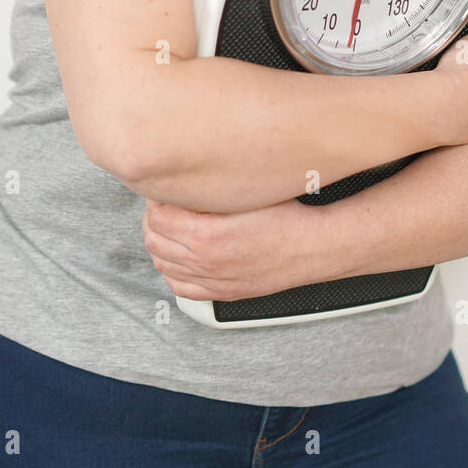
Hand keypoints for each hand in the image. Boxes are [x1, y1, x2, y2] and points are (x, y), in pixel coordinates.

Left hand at [141, 194, 328, 301]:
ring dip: (159, 243)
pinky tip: (178, 256)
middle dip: (153, 218)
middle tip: (163, 204)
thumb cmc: (288, 217)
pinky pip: (180, 287)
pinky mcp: (223, 292)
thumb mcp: (247, 191)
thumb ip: (212, 185)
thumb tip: (188, 175)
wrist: (314, 247)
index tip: (164, 189)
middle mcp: (206, 261)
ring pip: (162, 264)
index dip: (156, 198)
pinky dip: (171, 271)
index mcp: (208, 234)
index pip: (157, 216)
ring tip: (169, 226)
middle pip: (154, 240)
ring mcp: (213, 279)